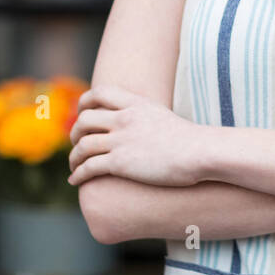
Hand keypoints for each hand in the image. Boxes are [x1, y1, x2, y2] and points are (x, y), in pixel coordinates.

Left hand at [67, 85, 206, 187]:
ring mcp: (122, 140)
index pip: (99, 93)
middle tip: (76, 144)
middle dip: (74, 133)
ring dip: (73, 158)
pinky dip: (78, 174)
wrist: (200, 152)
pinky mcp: (121, 163)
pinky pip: (89, 167)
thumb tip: (138, 125)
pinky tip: (75, 181)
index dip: (84, 103)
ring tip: (74, 167)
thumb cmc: (189, 140)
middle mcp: (125, 118)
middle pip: (84, 120)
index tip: (81, 113)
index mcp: (136, 104)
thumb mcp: (163, 117)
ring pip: (82, 145)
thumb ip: (145, 116)